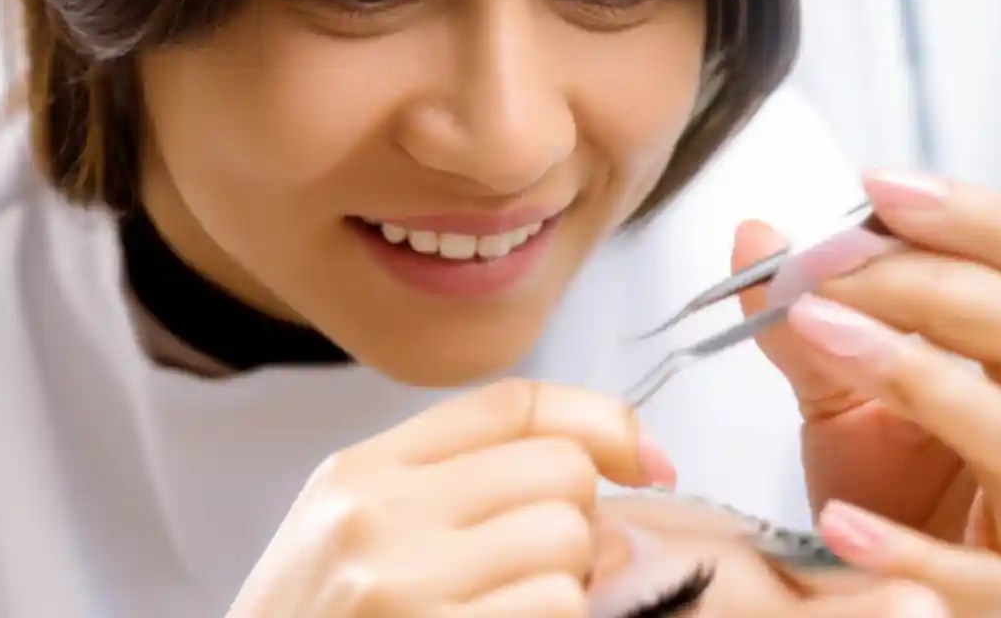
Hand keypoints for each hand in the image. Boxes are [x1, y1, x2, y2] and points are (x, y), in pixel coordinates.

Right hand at [226, 379, 675, 617]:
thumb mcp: (355, 533)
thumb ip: (460, 487)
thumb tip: (611, 478)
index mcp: (360, 472)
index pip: (512, 402)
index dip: (602, 419)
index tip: (646, 459)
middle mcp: (374, 516)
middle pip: (559, 469)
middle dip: (578, 521)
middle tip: (541, 567)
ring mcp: (398, 585)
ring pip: (569, 542)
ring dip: (567, 585)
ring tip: (510, 608)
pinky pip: (556, 609)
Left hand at [734, 169, 1000, 615]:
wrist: (872, 583)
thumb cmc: (881, 484)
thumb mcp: (836, 391)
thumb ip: (803, 319)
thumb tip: (755, 236)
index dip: (977, 217)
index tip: (878, 187)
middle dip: (926, 283)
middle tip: (823, 271)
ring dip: (915, 374)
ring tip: (817, 336)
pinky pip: (978, 575)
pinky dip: (904, 543)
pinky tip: (836, 519)